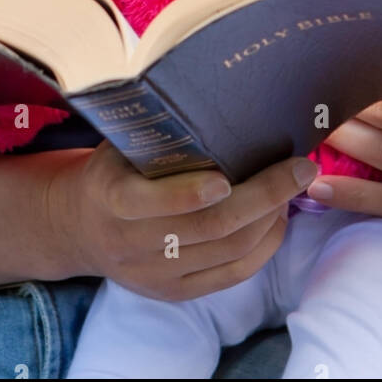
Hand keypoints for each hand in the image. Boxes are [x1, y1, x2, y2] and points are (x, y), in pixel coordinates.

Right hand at [46, 139, 317, 300]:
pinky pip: (233, 274)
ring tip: (294, 187)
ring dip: (270, 218)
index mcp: (110, 199)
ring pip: (228, 253)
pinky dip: (264, 246)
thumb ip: (153, 134)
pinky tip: (278, 217)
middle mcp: (132, 243)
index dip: (188, 194)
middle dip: (262, 197)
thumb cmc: (112, 170)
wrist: (81, 228)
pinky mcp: (177, 292)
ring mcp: (156, 274)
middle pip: (207, 227)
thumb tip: (212, 89)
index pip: (148, 203)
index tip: (227, 176)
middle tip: (301, 167)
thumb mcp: (117, 146)